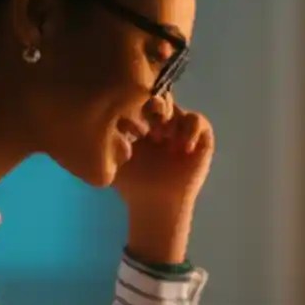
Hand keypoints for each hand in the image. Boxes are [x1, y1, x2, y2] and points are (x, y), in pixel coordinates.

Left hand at [114, 101, 214, 263]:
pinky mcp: (201, 141)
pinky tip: (181, 146)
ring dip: (170, 120)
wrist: (154, 205)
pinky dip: (191, 129)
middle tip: (147, 127)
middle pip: (162, 99)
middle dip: (154, 107)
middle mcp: (163, 125)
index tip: (131, 123)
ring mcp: (182, 132)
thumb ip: (106, 137)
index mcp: (142, 124)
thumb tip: (102, 114)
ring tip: (163, 138)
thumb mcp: (112, 158)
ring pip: (179, 108)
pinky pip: (199, 121)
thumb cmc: (132, 184)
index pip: (142, 99)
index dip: (137, 102)